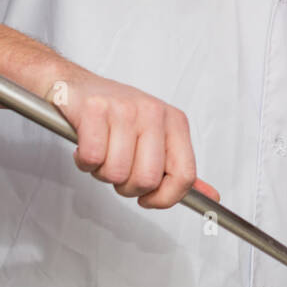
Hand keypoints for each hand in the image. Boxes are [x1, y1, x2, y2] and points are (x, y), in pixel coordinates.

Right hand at [45, 69, 219, 208]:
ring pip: (116, 173)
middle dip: (127, 186)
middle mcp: (153, 112)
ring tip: (102, 153)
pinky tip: (86, 146)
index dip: (164, 198)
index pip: (185, 175)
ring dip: (102, 172)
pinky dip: (84, 162)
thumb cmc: (116, 115)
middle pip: (147, 179)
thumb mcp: (156, 136)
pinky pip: (92, 159)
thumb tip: (209, 196)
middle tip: (118, 170)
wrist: (77, 87)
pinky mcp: (95, 110)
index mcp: (175, 121)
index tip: (148, 198)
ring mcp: (124, 109)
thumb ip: (179, 167)